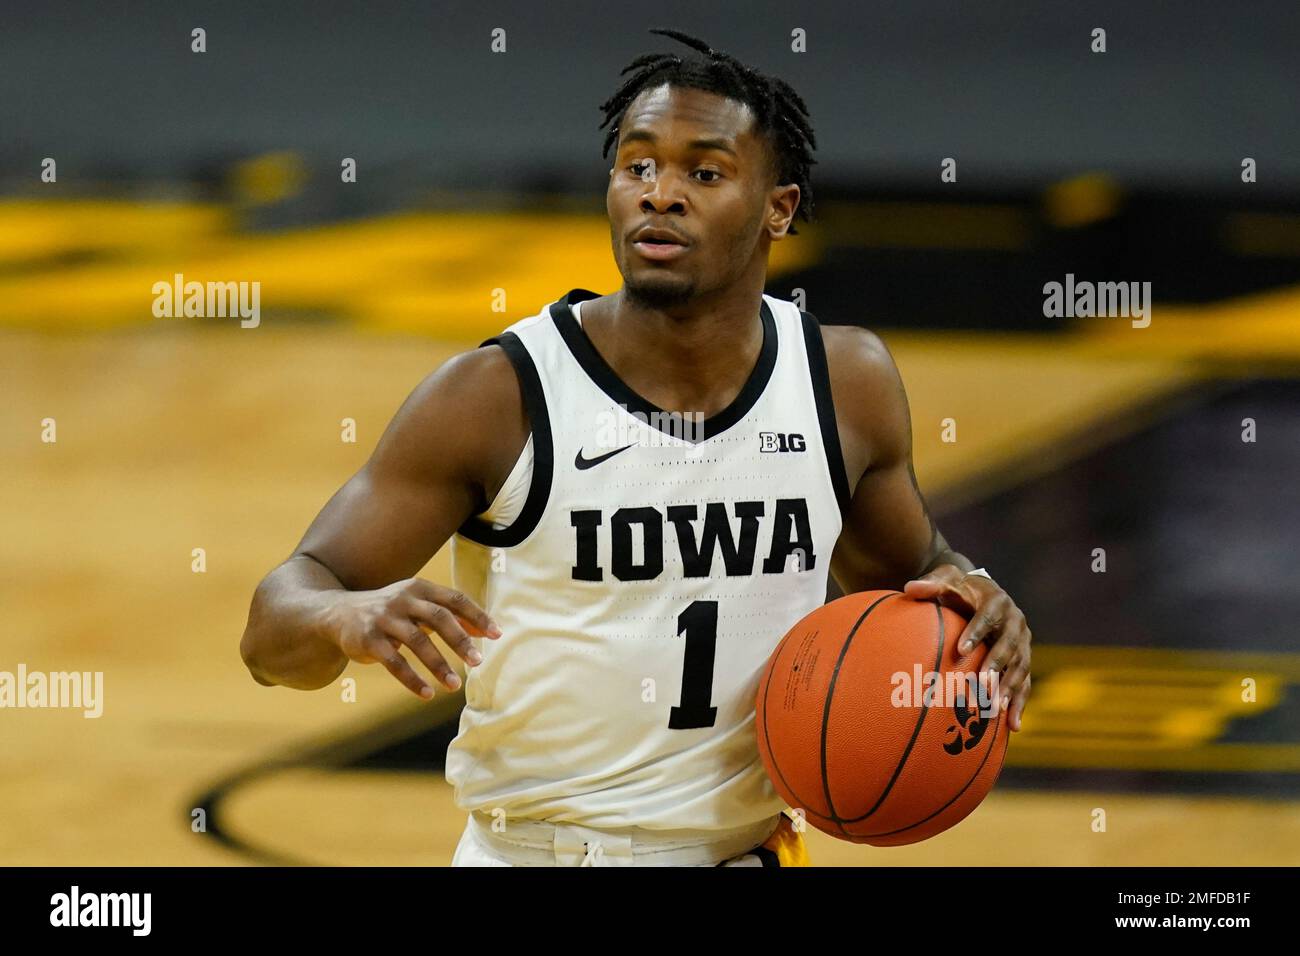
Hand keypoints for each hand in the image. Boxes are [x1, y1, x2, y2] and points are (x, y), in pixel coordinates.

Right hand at [328, 578, 501, 698]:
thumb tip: (483, 632)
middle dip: (460, 641)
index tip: (496, 635)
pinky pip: (394, 662)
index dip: (477, 616)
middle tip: (478, 662)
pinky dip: (412, 679)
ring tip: (455, 686)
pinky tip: (427, 694)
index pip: (455, 600)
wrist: (339, 614)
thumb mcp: (419, 607)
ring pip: (417, 641)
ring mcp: (385, 618)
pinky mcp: (369, 640)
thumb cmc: (391, 612)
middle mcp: (403, 599)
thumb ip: (449, 616)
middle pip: (439, 618)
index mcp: (420, 588)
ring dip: (438, 665)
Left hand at [903, 565, 1031, 731]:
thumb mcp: (946, 579)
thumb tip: (909, 587)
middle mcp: (1015, 622)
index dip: (976, 632)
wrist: (982, 592)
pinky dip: (1019, 704)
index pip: (987, 617)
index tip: (961, 650)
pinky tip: (1012, 726)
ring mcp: (1023, 643)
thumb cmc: (959, 588)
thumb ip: (931, 584)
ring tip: (995, 708)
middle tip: (982, 685)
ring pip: (1020, 667)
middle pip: (1009, 645)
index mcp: (997, 601)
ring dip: (1010, 688)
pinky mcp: (1023, 660)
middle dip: (997, 665)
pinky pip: (1024, 683)